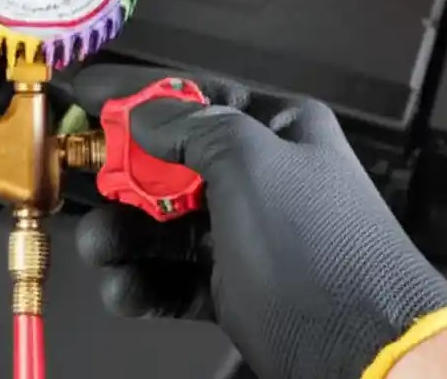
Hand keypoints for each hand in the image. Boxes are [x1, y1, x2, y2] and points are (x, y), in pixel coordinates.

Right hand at [72, 64, 446, 378]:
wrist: (367, 352)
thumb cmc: (316, 248)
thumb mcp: (251, 165)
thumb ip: (191, 128)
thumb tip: (143, 113)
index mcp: (277, 130)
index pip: (193, 97)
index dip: (136, 93)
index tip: (85, 93)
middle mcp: (261, 177)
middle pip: (169, 163)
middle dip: (121, 176)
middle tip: (79, 179)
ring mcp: (247, 236)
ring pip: (165, 225)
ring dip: (124, 235)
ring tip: (98, 249)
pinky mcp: (235, 289)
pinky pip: (176, 277)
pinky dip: (145, 283)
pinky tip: (123, 291)